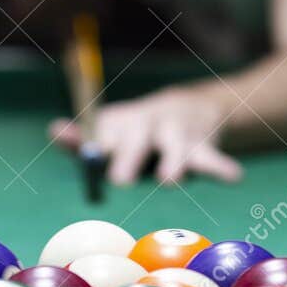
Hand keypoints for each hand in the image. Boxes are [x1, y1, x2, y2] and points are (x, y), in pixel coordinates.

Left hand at [49, 88, 243, 185]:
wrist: (191, 106)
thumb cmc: (139, 131)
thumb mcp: (112, 130)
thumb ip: (83, 139)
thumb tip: (54, 130)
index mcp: (121, 125)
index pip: (101, 135)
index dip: (90, 144)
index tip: (78, 147)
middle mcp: (148, 125)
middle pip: (137, 139)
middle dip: (129, 157)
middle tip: (119, 179)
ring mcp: (177, 134)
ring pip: (176, 148)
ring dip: (174, 162)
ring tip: (170, 181)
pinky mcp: (205, 146)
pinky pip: (214, 158)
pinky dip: (222, 167)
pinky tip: (233, 176)